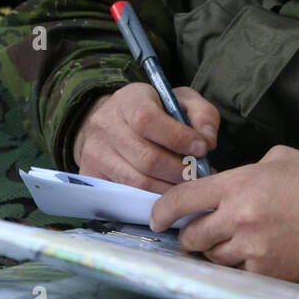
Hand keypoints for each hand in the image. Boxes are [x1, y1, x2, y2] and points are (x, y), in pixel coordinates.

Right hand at [73, 82, 219, 193]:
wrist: (115, 122)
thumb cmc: (156, 111)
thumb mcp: (182, 101)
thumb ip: (203, 115)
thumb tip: (206, 142)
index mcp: (129, 99)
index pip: (148, 120)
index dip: (178, 138)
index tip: (202, 148)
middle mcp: (105, 124)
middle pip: (146, 158)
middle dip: (179, 171)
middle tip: (199, 175)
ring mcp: (95, 151)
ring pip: (137, 181)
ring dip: (169, 189)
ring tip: (187, 186)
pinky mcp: (91, 175)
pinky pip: (125, 195)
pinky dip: (152, 199)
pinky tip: (167, 193)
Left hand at [150, 145, 298, 282]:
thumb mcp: (279, 159)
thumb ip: (244, 173)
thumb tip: (225, 188)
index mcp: (240, 185)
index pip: (183, 199)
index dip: (162, 211)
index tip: (155, 219)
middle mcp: (240, 219)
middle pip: (192, 237)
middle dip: (191, 236)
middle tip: (199, 233)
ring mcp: (253, 250)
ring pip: (214, 259)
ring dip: (217, 252)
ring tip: (237, 242)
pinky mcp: (268, 274)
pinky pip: (238, 275)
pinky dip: (242, 267)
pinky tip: (259, 255)